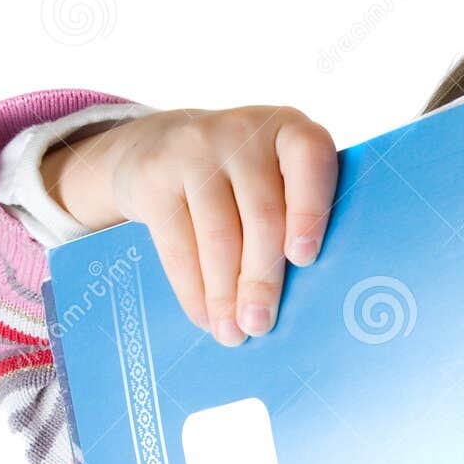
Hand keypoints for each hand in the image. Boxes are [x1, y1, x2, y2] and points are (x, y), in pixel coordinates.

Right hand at [42, 105, 337, 342]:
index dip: (309, 210)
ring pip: (218, 236)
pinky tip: (204, 316)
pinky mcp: (153, 175)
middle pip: (261, 215)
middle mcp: (244, 131)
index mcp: (290, 130)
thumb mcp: (274, 182)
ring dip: (225, 294)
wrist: (160, 148)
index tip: (303, 259)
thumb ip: (293, 221)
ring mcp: (195, 147)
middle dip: (262, 279)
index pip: (309, 159)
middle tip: (261, 326)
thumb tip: (304, 306)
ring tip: (232, 333)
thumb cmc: (241, 185)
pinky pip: (178, 245)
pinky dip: (192, 289)